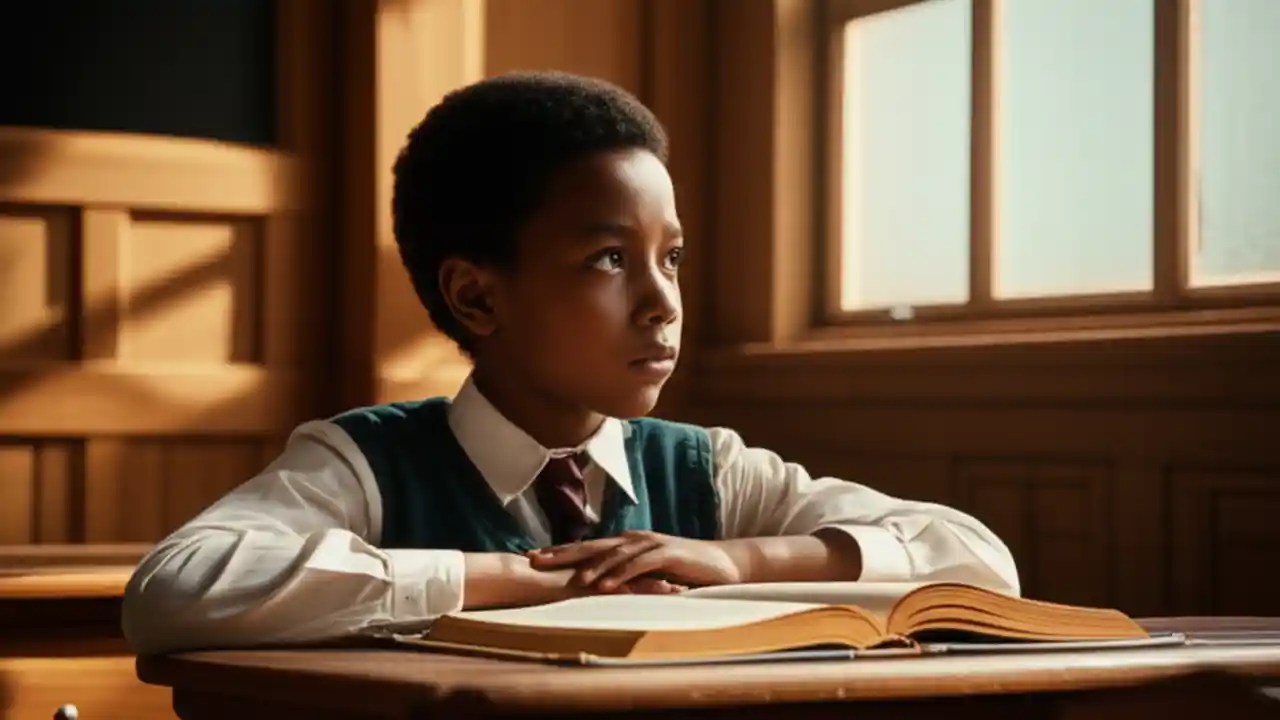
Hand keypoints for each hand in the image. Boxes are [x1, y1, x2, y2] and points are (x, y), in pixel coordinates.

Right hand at [463, 551, 683, 608]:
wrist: (512, 576)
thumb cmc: (531, 582)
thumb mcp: (560, 584)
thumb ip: (575, 585)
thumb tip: (586, 592)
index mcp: (592, 565)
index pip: (626, 566)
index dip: (649, 570)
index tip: (672, 575)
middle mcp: (596, 565)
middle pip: (635, 567)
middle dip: (660, 572)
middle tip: (687, 577)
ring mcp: (592, 572)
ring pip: (631, 576)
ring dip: (656, 582)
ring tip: (682, 589)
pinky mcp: (587, 583)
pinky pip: (617, 587)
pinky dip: (638, 591)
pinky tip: (656, 596)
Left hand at [527, 531, 742, 591]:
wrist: (724, 564)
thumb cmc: (685, 572)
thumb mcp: (649, 577)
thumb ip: (627, 580)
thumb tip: (599, 591)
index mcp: (627, 544)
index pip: (588, 548)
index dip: (560, 553)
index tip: (533, 559)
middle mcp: (634, 540)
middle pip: (592, 546)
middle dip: (562, 554)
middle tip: (534, 560)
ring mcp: (651, 545)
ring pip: (614, 555)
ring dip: (591, 568)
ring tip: (569, 581)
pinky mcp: (667, 554)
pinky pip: (640, 566)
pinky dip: (621, 575)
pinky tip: (605, 586)